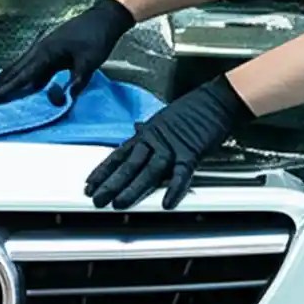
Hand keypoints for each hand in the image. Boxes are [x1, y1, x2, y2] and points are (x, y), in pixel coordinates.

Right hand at [0, 0, 134, 106]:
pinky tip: (13, 80)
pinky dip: (16, 74)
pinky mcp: (48, 49)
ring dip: (3, 80)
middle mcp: (39, 49)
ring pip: (18, 67)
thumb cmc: (97, 37)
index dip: (4, 90)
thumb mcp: (89, 63)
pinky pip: (27, 65)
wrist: (104, 17)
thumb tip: (61, 99)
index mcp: (46, 52)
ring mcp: (42, 47)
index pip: (21, 76)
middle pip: (13, 71)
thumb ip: (75, 83)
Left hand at [85, 75, 253, 209]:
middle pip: (128, 165)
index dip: (102, 171)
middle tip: (96, 199)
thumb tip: (135, 130)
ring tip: (120, 203)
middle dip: (110, 183)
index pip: (118, 155)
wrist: (214, 100)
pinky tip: (167, 202)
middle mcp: (154, 141)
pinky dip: (174, 188)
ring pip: (148, 170)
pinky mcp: (191, 152)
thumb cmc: (190, 110)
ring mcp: (172, 147)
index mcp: (146, 134)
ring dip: (133, 188)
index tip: (89, 184)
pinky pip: (181, 173)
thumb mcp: (162, 119)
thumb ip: (148, 130)